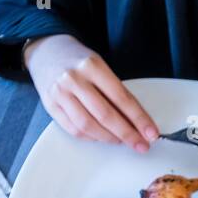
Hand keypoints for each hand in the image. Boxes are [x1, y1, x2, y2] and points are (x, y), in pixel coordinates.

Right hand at [24, 35, 158, 151]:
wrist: (45, 51)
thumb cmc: (78, 61)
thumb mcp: (100, 67)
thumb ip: (116, 92)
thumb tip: (138, 122)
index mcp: (92, 66)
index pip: (121, 98)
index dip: (139, 119)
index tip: (151, 133)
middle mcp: (74, 79)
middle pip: (105, 115)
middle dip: (127, 134)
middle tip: (141, 145)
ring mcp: (59, 93)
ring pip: (88, 126)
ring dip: (109, 138)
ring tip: (122, 140)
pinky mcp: (50, 105)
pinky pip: (73, 129)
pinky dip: (91, 137)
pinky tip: (102, 137)